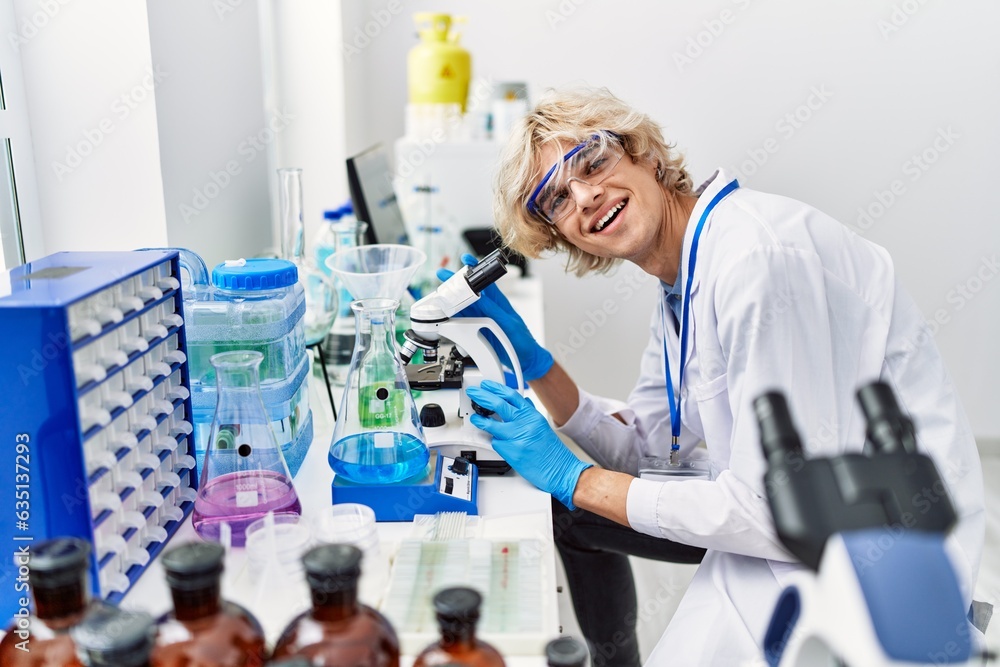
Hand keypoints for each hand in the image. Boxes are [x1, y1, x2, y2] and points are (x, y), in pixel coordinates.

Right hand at [437, 254, 553, 381]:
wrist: (525, 361)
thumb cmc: (523, 341)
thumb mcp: (509, 323)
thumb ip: (494, 310)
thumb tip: (480, 297)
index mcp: (499, 302)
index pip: (485, 281)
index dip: (475, 269)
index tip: (466, 259)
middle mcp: (488, 308)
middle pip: (468, 292)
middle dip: (455, 282)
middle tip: (442, 275)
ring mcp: (482, 319)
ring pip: (462, 306)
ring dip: (451, 300)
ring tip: (439, 293)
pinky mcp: (477, 331)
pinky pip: (461, 321)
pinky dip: (451, 317)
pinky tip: (444, 314)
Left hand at [466, 380, 591, 508]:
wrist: (560, 470)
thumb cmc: (552, 451)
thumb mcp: (542, 426)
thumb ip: (530, 413)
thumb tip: (523, 401)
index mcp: (532, 415)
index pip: (511, 395)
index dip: (496, 388)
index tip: (486, 385)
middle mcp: (524, 424)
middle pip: (498, 404)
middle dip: (482, 397)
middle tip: (474, 394)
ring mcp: (516, 437)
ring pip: (491, 424)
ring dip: (480, 420)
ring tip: (475, 418)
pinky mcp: (511, 452)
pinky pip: (496, 443)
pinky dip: (494, 441)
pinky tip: (496, 441)